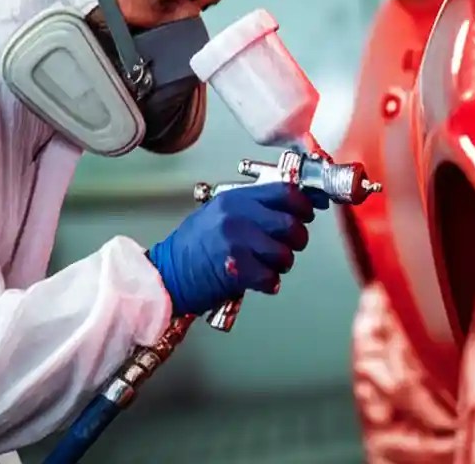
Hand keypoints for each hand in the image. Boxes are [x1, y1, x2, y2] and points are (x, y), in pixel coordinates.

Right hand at [146, 183, 329, 316]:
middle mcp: (238, 217)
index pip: (285, 192)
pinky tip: (257, 280)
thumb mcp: (218, 213)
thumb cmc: (191, 248)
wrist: (166, 276)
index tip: (308, 212)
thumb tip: (291, 205)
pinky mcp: (238, 270)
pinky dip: (269, 283)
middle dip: (296, 239)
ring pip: (286, 253)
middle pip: (291, 224)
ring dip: (281, 264)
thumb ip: (252, 207)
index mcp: (235, 199)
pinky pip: (272, 277)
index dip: (303, 204)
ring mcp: (238, 243)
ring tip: (266, 265)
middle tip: (287, 245)